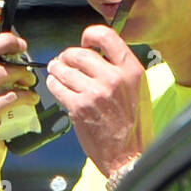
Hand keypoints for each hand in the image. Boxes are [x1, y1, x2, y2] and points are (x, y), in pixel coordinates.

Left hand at [46, 23, 152, 176]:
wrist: (127, 155)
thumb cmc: (133, 124)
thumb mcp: (138, 89)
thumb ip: (120, 68)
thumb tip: (97, 53)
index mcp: (131, 70)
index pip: (106, 36)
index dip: (90, 36)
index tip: (84, 43)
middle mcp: (113, 78)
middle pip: (79, 53)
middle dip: (66, 56)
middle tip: (63, 61)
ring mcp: (94, 93)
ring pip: (64, 69)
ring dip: (56, 70)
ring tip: (57, 72)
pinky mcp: (78, 107)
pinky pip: (57, 87)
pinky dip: (53, 85)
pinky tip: (56, 87)